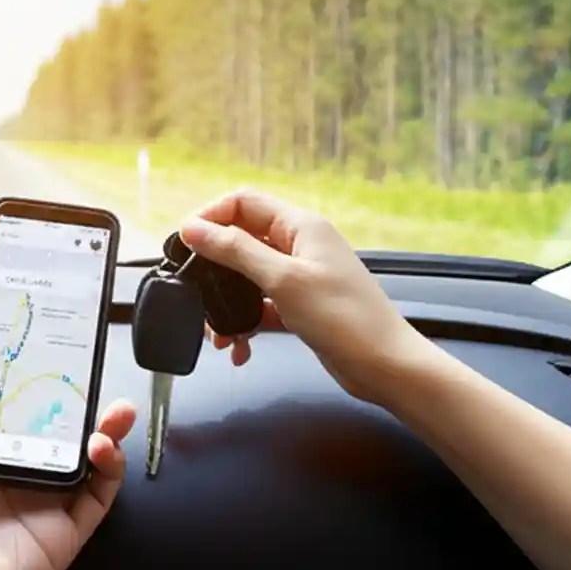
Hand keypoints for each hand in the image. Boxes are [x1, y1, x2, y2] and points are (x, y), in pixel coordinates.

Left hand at [0, 360, 135, 569]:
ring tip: (114, 411)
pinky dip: (111, 471)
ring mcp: (42, 507)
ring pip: (90, 464)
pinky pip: (98, 499)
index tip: (52, 360)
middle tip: (95, 380)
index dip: (42, 390)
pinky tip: (102, 447)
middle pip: (63, 437)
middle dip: (85, 407)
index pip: (22, 418)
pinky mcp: (62, 533)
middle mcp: (17, 482)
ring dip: (108, 432)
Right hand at [180, 188, 432, 402]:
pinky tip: (239, 346)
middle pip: (242, 241)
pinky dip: (245, 323)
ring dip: (228, 303)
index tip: (185, 243)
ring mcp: (301, 277)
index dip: (210, 217)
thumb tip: (194, 228)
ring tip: (218, 334)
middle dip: (214, 268)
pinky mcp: (300, 306)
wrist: (384, 366)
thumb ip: (236, 251)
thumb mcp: (282, 279)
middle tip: (195, 292)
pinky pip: (260, 306)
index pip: (244, 203)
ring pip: (247, 278)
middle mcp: (300, 246)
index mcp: (301, 226)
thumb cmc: (345, 318)